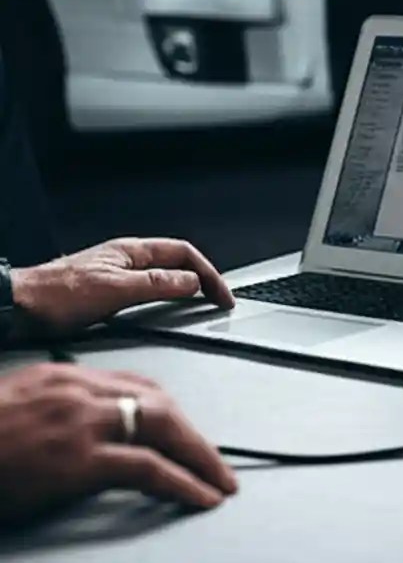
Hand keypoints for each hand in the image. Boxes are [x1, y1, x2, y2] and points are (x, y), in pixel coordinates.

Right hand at [0, 363, 236, 525]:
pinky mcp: (80, 460)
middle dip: (194, 434)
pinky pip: (152, 469)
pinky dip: (185, 483)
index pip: (132, 382)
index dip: (167, 409)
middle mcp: (75, 391)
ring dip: (201, 458)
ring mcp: (80, 423)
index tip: (184, 428)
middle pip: (159, 402)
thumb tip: (73, 434)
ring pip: (165, 429)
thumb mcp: (12, 412)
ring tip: (220, 482)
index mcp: (58, 377)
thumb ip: (49, 413)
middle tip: (215, 461)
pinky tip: (201, 497)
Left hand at [11, 237, 234, 334]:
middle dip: (204, 279)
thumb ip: (156, 284)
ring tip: (202, 304)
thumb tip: (191, 282)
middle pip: (177, 263)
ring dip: (187, 289)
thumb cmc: (55, 296)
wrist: (19, 307)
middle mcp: (125, 260)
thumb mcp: (114, 289)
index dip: (209, 273)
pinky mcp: (109, 292)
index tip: (222, 296)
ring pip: (164, 276)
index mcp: (130, 251)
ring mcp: (117, 275)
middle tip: (219, 300)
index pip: (184, 252)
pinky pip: (150, 290)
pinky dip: (168, 299)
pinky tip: (168, 311)